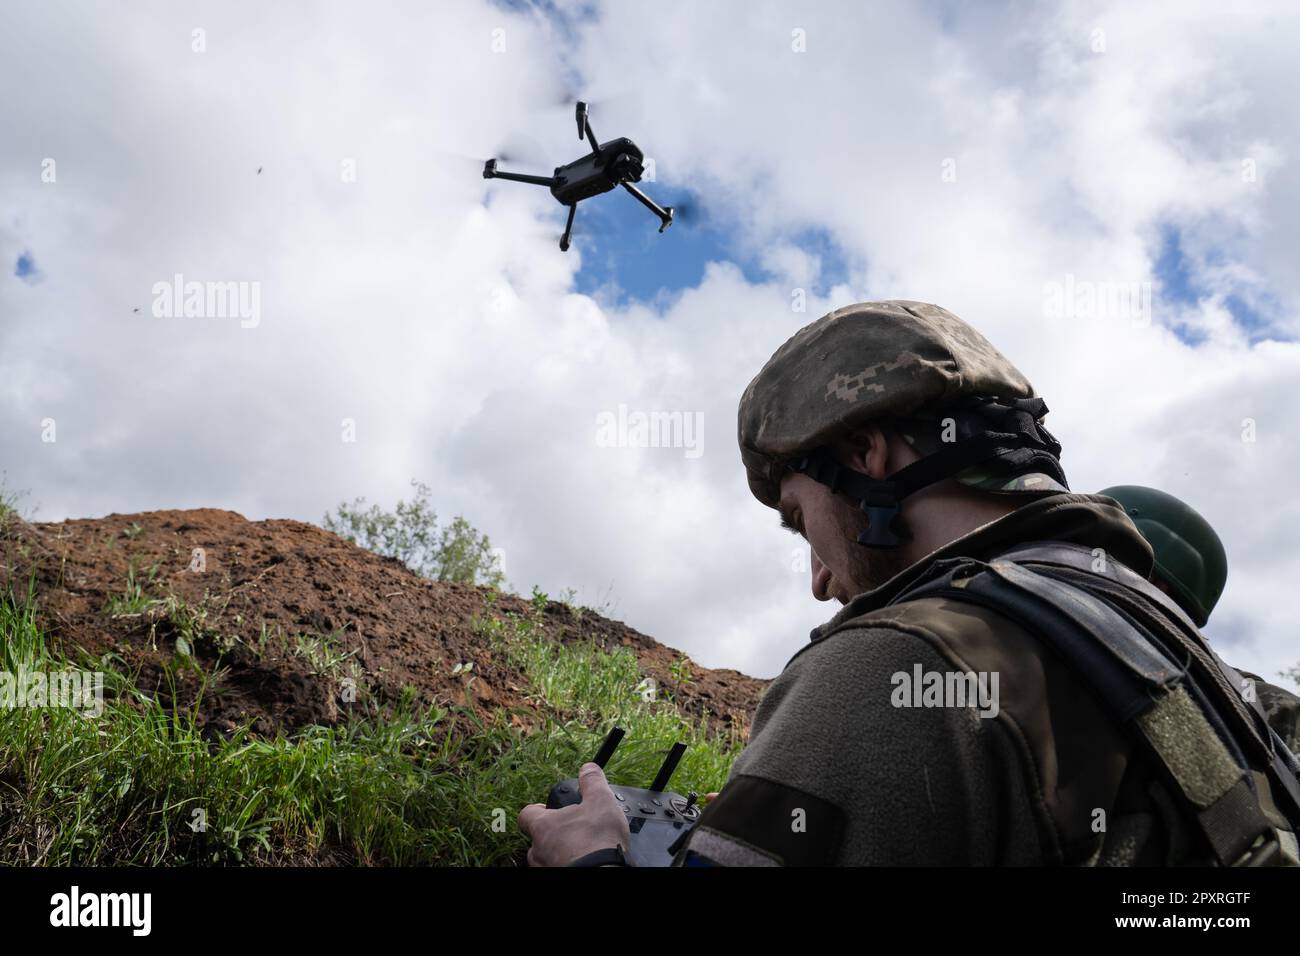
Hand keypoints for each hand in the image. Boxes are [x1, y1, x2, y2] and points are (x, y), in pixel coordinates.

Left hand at [517, 762, 631, 865]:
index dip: (535, 810)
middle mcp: (538, 851)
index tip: (544, 809)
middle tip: (570, 833)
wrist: (601, 874)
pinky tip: (581, 864)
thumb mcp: (601, 802)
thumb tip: (588, 768)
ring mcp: (544, 869)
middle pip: (536, 840)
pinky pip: (555, 869)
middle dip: (550, 836)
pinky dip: (564, 865)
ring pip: (544, 859)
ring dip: (557, 854)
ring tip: (578, 851)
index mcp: (544, 827)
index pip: (526, 815)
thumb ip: (592, 782)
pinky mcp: (555, 879)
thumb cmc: (597, 842)